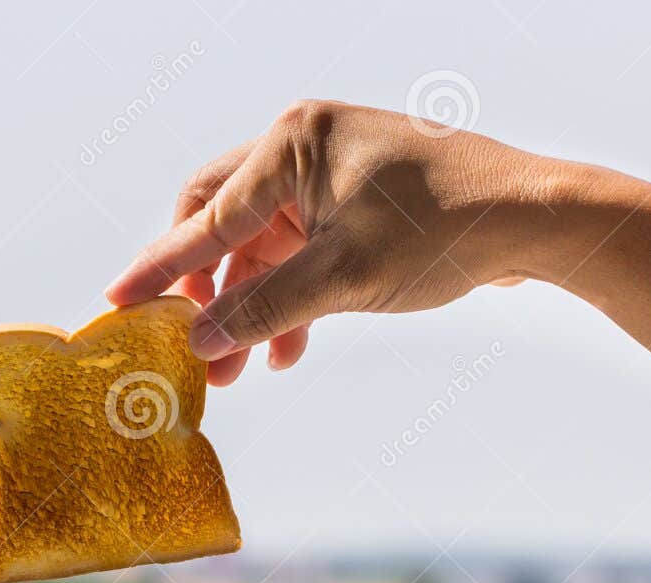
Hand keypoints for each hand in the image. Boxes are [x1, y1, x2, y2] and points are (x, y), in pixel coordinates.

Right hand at [105, 101, 551, 384]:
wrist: (534, 220)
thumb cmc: (445, 232)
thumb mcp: (343, 281)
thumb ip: (263, 310)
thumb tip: (201, 341)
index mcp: (291, 145)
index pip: (206, 218)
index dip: (159, 268)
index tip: (117, 301)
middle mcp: (302, 148)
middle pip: (221, 225)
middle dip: (205, 292)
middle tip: (188, 343)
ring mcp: (328, 175)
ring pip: (260, 247)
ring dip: (248, 306)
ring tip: (238, 369)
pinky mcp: (351, 203)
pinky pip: (298, 253)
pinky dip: (288, 298)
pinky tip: (287, 348)